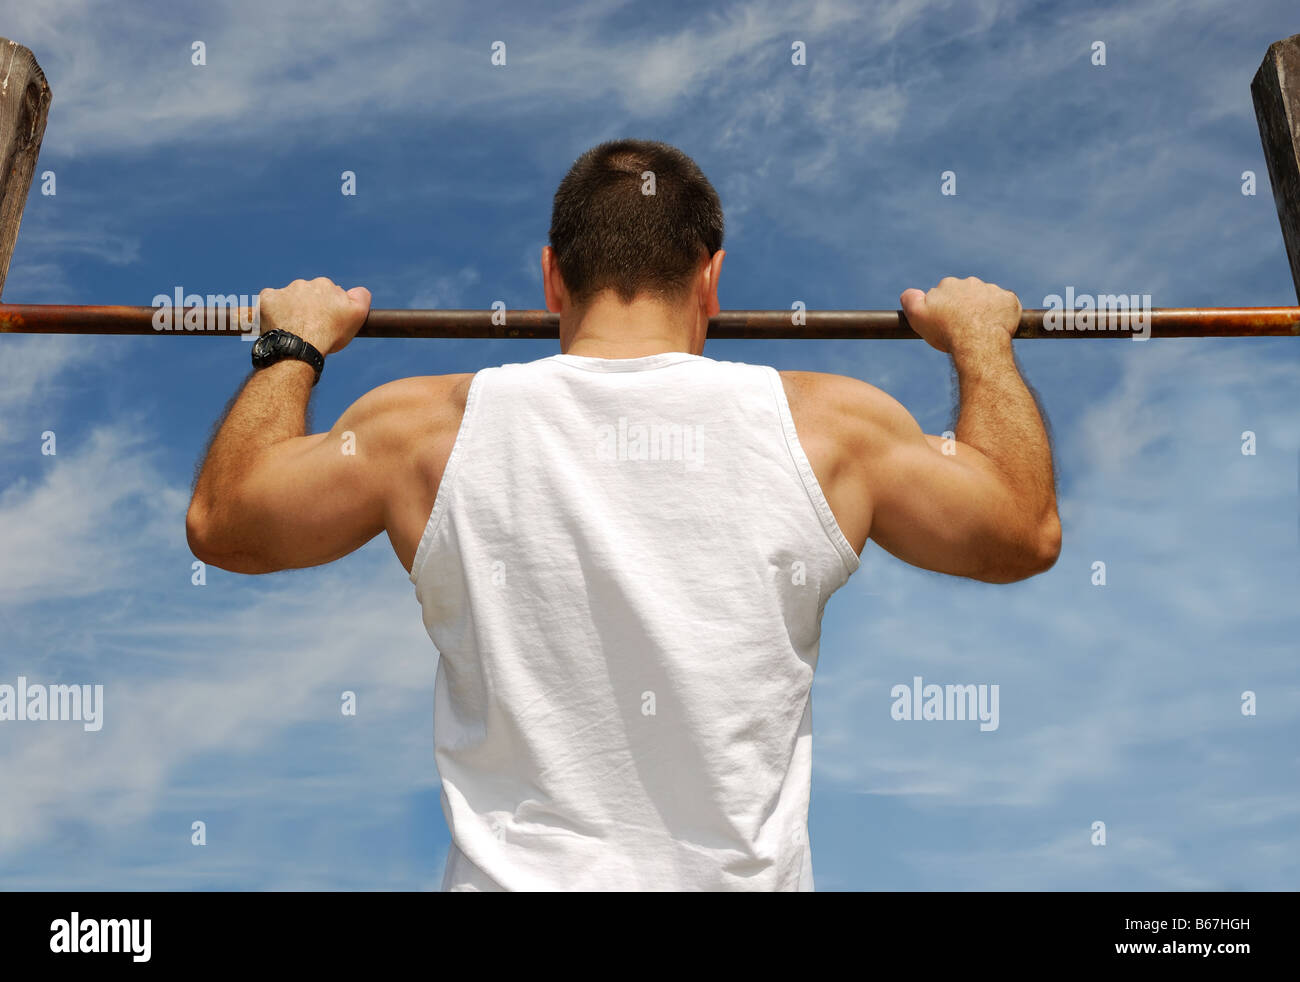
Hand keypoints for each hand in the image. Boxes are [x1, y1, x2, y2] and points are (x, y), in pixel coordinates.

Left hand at [257, 277, 370, 355]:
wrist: (300, 346)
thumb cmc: (330, 334)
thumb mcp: (357, 315)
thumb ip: (361, 297)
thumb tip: (358, 290)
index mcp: (325, 285)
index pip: (327, 293)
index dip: (328, 308)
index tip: (327, 322)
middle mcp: (304, 284)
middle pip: (307, 295)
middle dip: (309, 307)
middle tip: (310, 327)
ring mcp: (284, 291)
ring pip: (288, 298)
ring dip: (291, 309)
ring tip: (294, 329)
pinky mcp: (267, 299)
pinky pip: (268, 302)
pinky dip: (272, 311)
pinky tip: (278, 324)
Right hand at [900, 276, 1020, 354]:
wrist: (977, 342)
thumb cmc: (946, 331)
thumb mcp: (917, 316)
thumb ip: (910, 299)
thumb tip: (910, 293)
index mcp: (948, 284)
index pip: (945, 293)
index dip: (945, 308)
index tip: (946, 322)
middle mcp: (970, 282)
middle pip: (967, 294)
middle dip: (965, 307)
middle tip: (963, 327)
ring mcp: (991, 290)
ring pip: (986, 298)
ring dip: (984, 310)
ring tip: (980, 330)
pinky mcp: (1009, 300)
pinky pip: (1006, 304)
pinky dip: (1002, 313)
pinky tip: (996, 327)